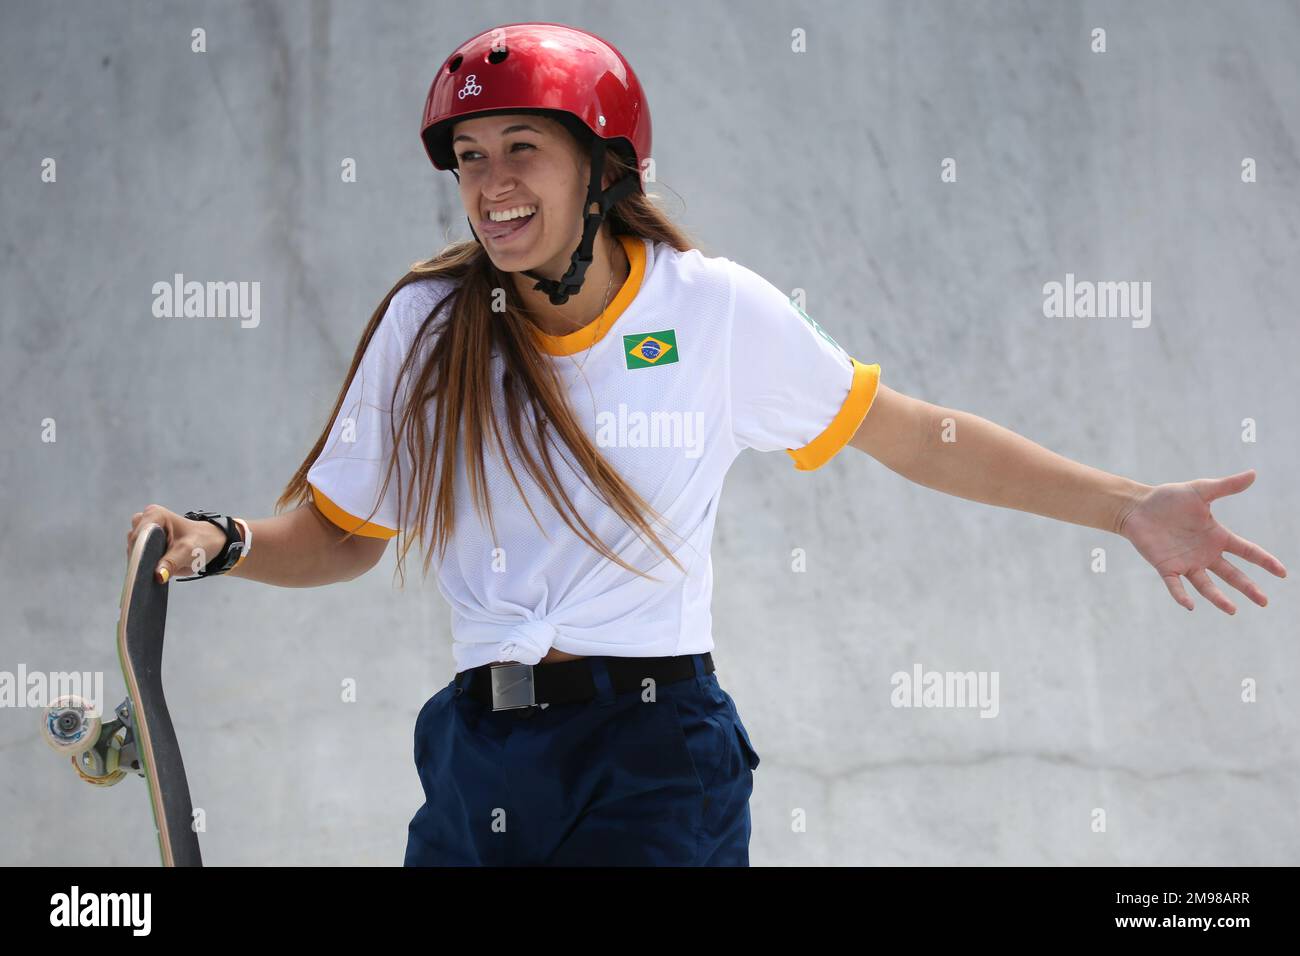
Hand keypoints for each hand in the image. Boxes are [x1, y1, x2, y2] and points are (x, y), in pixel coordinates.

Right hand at [127, 505, 228, 582]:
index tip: (142, 569)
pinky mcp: (144, 542)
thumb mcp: (189, 552)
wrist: (208, 544)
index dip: (140, 552)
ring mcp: (144, 531)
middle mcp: (146, 519)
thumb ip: (172, 562)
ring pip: (133, 550)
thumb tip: (158, 575)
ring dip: (142, 561)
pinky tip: (154, 570)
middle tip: (155, 570)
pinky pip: (136, 555)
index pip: (139, 535)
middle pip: (134, 543)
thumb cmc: (201, 542)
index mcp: (155, 514)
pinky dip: (143, 563)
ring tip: (159, 568)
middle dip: (142, 557)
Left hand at [1116, 469, 1286, 613]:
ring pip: (1206, 585)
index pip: (1247, 551)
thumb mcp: (1200, 491)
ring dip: (1218, 598)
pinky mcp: (1166, 567)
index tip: (1282, 572)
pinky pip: (1175, 585)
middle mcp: (1205, 554)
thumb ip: (1226, 486)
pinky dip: (1181, 595)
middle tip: (1264, 602)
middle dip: (1248, 587)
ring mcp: (1186, 562)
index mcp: (1217, 537)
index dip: (1265, 561)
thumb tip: (1253, 474)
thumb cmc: (1169, 498)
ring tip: (1232, 610)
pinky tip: (1189, 605)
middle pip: (1232, 574)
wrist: (1138, 506)